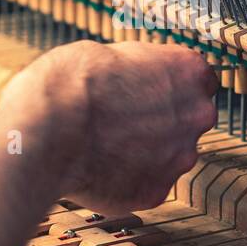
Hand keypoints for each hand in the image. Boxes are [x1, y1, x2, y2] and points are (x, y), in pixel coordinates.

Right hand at [0, 40, 217, 213]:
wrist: (49, 128)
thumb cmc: (72, 83)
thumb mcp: (112, 52)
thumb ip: (142, 71)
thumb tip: (141, 79)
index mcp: (191, 73)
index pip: (197, 79)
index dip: (168, 85)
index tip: (146, 89)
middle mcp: (197, 116)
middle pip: (187, 120)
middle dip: (160, 121)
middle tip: (119, 119)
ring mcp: (179, 158)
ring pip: (167, 155)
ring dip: (144, 152)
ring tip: (101, 145)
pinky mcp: (156, 193)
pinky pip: (145, 184)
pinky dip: (126, 179)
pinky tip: (97, 167)